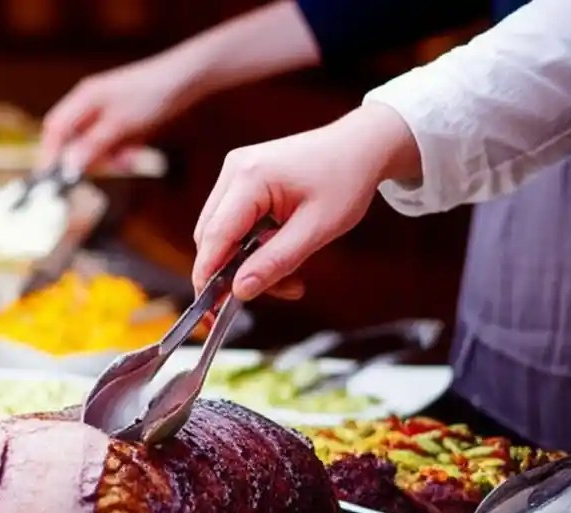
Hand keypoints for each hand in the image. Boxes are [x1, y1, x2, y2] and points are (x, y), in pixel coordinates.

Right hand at [40, 53, 200, 171]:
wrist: (186, 79)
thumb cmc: (151, 95)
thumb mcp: (119, 125)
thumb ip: (91, 145)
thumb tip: (67, 166)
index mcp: (82, 99)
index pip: (54, 128)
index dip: (51, 153)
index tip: (54, 177)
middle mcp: (89, 104)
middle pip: (73, 139)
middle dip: (86, 158)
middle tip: (103, 169)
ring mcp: (106, 111)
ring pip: (94, 145)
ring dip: (108, 157)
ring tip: (127, 159)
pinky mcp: (121, 119)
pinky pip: (111, 143)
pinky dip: (120, 152)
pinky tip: (134, 154)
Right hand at [192, 103, 421, 300]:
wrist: (361, 145)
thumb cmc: (346, 179)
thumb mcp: (317, 229)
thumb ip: (275, 262)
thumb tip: (240, 291)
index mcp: (250, 177)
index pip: (214, 236)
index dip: (209, 276)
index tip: (211, 310)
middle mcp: (234, 170)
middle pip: (211, 236)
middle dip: (234, 272)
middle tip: (273, 293)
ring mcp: (235, 172)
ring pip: (220, 233)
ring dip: (245, 261)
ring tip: (288, 277)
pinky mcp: (241, 179)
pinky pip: (232, 222)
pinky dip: (250, 245)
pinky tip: (279, 252)